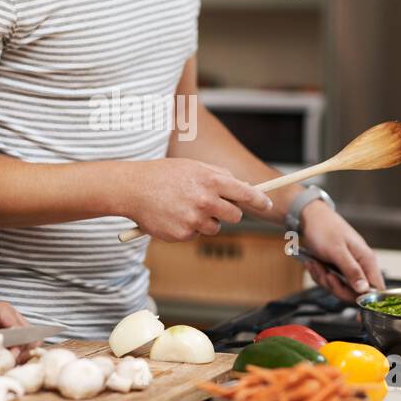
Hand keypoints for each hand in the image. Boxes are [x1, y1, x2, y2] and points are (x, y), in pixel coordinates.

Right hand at [123, 159, 273, 241]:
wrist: (133, 189)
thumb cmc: (163, 175)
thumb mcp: (193, 166)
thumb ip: (218, 175)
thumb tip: (240, 187)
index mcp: (210, 180)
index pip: (245, 193)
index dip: (259, 200)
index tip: (268, 204)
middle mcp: (205, 200)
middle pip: (235, 215)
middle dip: (228, 212)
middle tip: (212, 205)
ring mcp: (194, 219)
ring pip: (215, 227)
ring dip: (206, 221)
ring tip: (184, 207)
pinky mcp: (183, 234)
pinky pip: (195, 234)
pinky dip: (188, 228)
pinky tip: (173, 216)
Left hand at [299, 201, 384, 301]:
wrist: (309, 217)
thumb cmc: (324, 229)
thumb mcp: (337, 251)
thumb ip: (352, 271)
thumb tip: (364, 290)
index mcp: (366, 260)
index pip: (375, 289)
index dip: (363, 297)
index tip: (346, 293)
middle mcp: (360, 265)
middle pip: (355, 293)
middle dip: (336, 287)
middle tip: (326, 275)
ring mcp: (348, 267)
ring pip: (340, 288)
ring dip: (324, 279)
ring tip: (317, 264)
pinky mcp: (337, 268)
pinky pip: (330, 281)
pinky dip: (319, 274)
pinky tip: (314, 263)